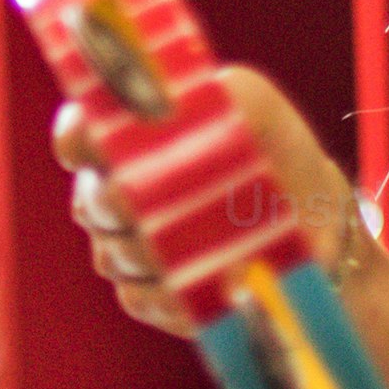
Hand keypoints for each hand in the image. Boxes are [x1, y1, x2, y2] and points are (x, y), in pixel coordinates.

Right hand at [55, 66, 362, 338]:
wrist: (313, 221)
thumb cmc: (275, 153)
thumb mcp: (257, 106)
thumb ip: (221, 90)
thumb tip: (179, 103)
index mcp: (131, 141)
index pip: (78, 135)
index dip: (76, 139)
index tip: (90, 147)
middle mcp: (119, 192)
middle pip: (91, 201)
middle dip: (116, 204)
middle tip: (144, 203)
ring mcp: (130, 246)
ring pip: (111, 253)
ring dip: (148, 252)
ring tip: (199, 247)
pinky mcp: (150, 296)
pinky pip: (137, 297)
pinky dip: (170, 293)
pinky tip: (208, 282)